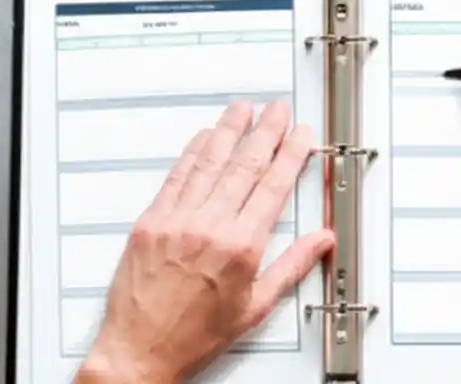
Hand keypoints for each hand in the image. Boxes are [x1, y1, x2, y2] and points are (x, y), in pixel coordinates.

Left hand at [76, 100, 333, 383]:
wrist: (139, 351)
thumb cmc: (192, 336)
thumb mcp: (255, 307)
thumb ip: (291, 267)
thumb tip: (321, 242)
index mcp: (240, 248)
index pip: (273, 186)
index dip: (290, 154)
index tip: (300, 136)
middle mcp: (209, 227)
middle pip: (245, 165)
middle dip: (265, 131)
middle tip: (277, 110)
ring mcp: (177, 221)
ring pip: (209, 163)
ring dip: (229, 130)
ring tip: (242, 109)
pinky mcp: (150, 222)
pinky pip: (176, 177)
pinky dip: (192, 152)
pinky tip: (204, 138)